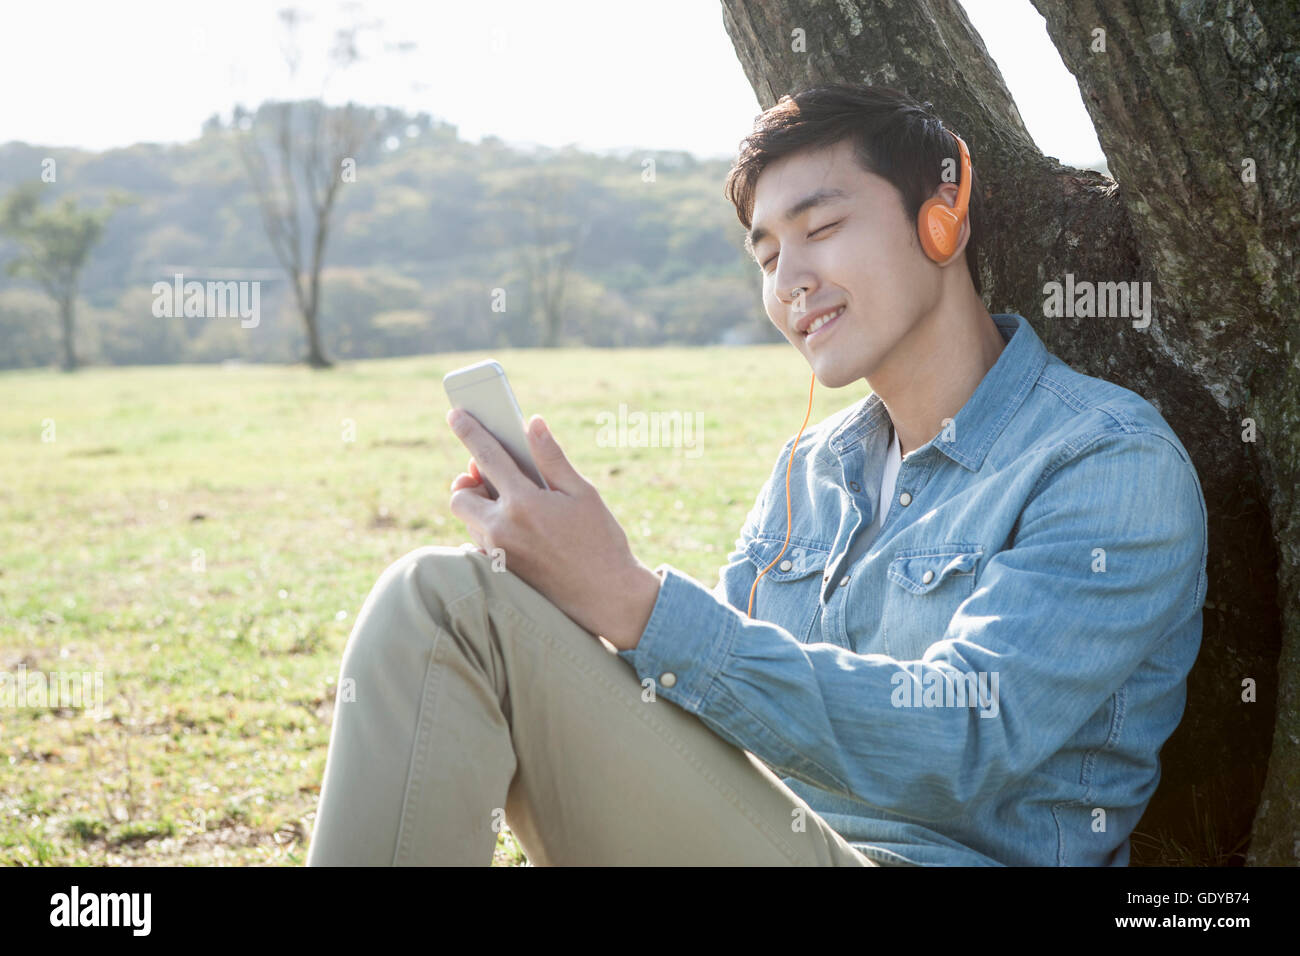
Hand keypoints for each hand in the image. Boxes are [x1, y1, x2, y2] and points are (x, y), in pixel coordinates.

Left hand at [445, 409, 660, 648]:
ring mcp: (497, 554)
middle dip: (471, 482)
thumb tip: (532, 424)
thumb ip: (552, 458)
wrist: (607, 598)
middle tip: (495, 476)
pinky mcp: (499, 572)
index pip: (486, 457)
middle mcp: (502, 529)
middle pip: (461, 495)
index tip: (456, 414)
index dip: (470, 431)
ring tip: (518, 504)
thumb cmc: (601, 542)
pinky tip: (521, 530)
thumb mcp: (583, 494)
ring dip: (482, 507)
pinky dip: (490, 530)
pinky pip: (480, 543)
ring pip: (469, 520)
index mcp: (524, 503)